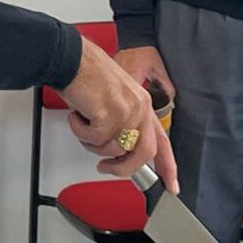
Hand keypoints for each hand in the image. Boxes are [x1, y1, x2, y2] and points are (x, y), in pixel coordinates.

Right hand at [64, 41, 179, 191]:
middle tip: (105, 167)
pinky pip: (94, 140)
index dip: (168, 166)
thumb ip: (124, 125)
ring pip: (113, 150)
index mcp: (144, 105)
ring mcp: (126, 111)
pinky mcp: (109, 114)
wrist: (72, 59)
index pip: (161, 141)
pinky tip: (79, 114)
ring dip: (92, 143)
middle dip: (121, 168)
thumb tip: (120, 153)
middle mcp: (139, 107)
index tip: (171, 184)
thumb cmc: (87, 76)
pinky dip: (80, 131)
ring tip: (85, 122)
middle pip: (141, 154)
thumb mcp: (115, 99)